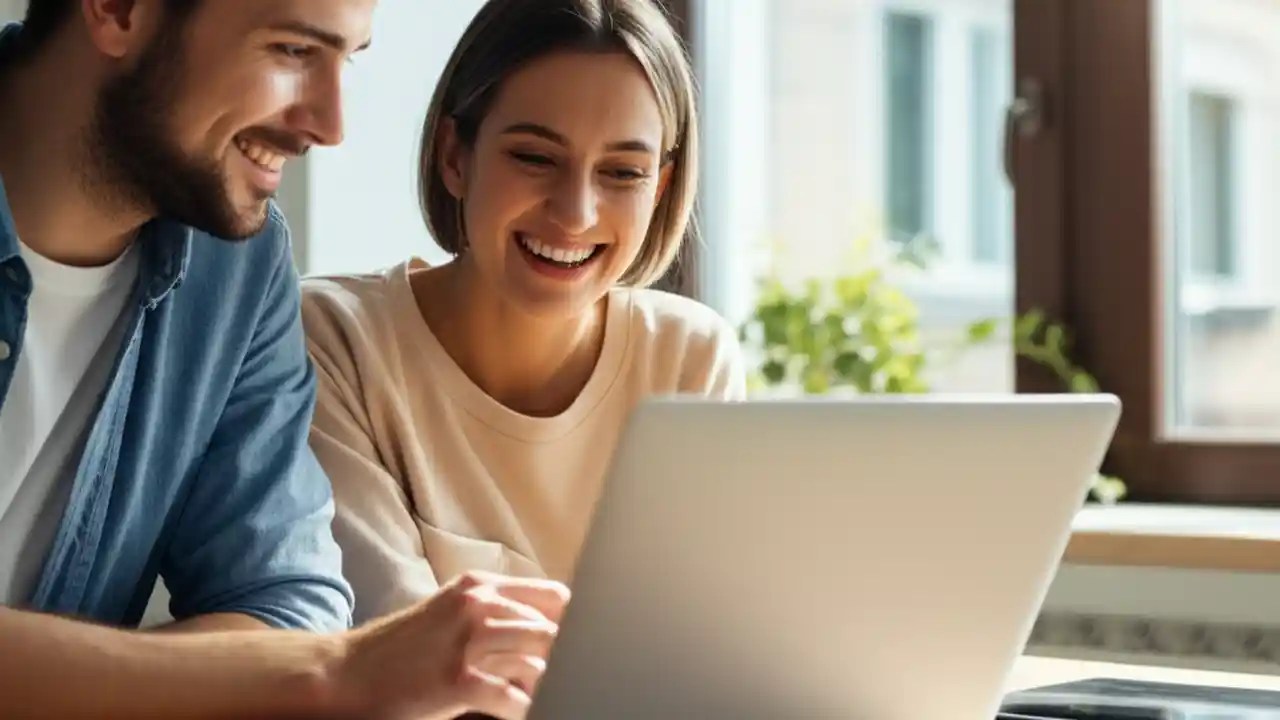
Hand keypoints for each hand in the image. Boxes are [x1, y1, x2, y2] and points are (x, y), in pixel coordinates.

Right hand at [334, 571, 570, 719]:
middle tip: (567, 675)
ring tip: (545, 695)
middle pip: (551, 629)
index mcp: (479, 586)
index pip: (552, 596)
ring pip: (540, 660)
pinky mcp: (459, 681)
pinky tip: (520, 712)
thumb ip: (494, 616)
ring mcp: (469, 641)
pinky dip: (524, 709)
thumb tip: (545, 632)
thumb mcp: (450, 614)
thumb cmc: (401, 649)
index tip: (579, 642)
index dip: (571, 622)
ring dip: (546, 684)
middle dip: (563, 657)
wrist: (346, 674)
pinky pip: (515, 698)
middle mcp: (478, 605)